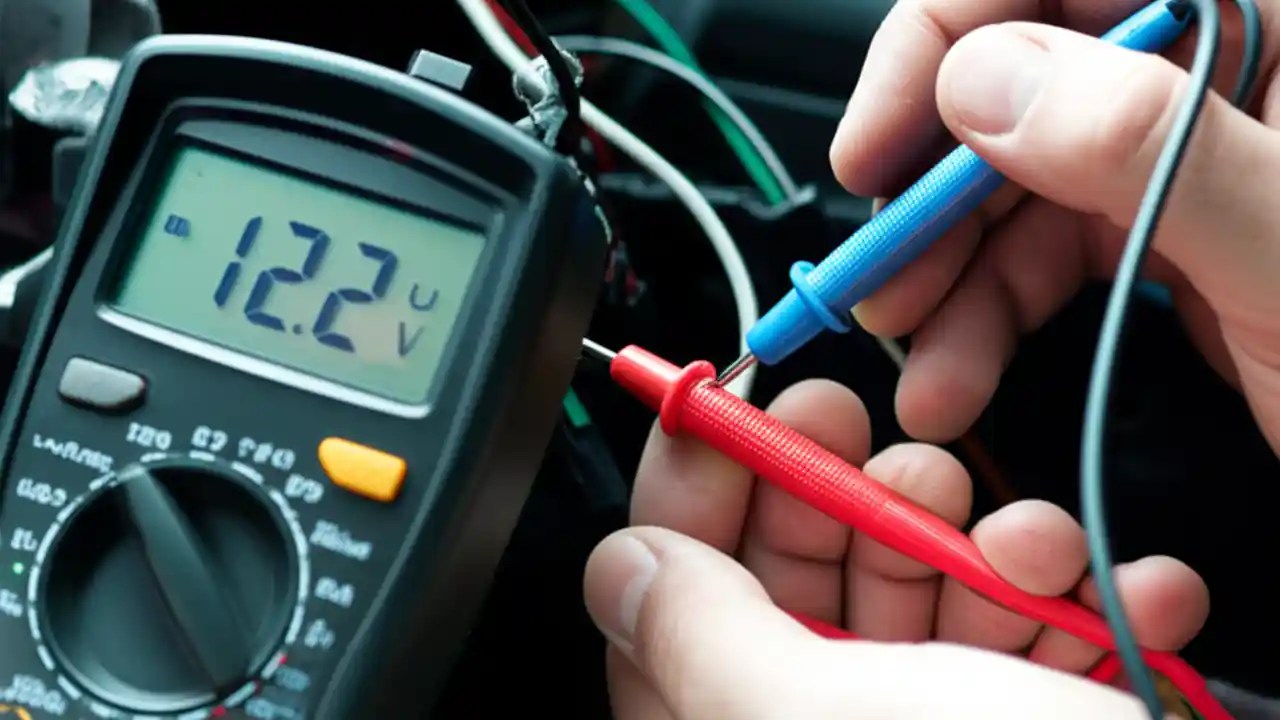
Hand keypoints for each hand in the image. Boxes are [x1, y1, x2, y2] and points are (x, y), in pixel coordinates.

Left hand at [583, 381, 1208, 717]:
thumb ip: (696, 635)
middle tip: (868, 432)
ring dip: (986, 538)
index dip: (693, 490)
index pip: (678, 599)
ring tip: (1030, 540)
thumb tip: (620, 566)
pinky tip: (1132, 599)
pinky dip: (1090, 602)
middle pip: (806, 575)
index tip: (721, 406)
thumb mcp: (811, 716)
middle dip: (847, 489)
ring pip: (926, 588)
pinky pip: (1042, 636)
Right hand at [832, 0, 1279, 449]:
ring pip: (1013, 178)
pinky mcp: (1166, 229)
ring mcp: (1185, 148)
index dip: (942, 42)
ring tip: (922, 365)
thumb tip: (987, 82)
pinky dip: (987, 315)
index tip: (880, 146)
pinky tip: (959, 371)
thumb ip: (1150, 147)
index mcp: (1272, 16)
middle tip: (880, 281)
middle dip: (931, 193)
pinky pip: (1044, 248)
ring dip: (945, 278)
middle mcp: (1222, 65)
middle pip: (1013, 78)